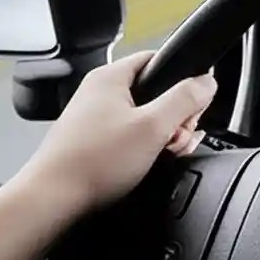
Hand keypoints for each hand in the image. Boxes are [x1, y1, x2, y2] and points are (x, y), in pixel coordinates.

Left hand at [17, 51, 217, 212]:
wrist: (53, 200)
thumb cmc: (94, 161)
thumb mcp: (153, 126)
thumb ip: (185, 100)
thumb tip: (207, 82)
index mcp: (111, 78)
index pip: (158, 60)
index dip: (183, 81)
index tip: (192, 105)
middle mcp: (100, 93)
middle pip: (156, 92)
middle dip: (176, 117)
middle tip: (177, 138)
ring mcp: (95, 118)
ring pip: (145, 118)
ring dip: (163, 136)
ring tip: (162, 154)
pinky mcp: (94, 141)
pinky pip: (130, 136)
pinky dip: (145, 148)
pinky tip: (148, 163)